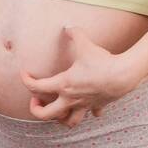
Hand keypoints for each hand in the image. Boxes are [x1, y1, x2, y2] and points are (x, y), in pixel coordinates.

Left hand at [19, 25, 139, 126]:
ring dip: (61, 118)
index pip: (36, 87)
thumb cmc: (101, 62)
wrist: (123, 75)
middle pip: (46, 115)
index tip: (25, 74)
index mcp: (63, 84)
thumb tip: (68, 26)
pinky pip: (91, 114)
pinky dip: (88, 112)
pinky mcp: (97, 105)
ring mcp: (84, 105)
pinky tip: (88, 104)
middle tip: (36, 99)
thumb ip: (74, 33)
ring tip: (58, 109)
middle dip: (36, 109)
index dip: (26, 80)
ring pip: (69, 122)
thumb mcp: (85, 44)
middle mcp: (71, 99)